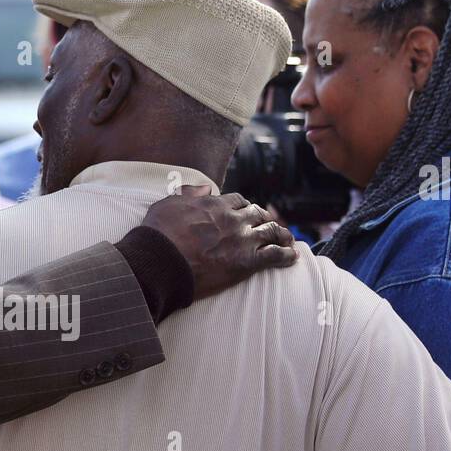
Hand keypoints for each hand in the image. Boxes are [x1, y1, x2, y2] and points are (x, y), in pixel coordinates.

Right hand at [140, 185, 297, 298]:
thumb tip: (206, 188)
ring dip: (281, 235)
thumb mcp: (168, 204)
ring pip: (271, 232)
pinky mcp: (247, 262)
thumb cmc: (158, 235)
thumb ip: (188, 194)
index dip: (244, 206)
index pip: (238, 201)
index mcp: (215, 205)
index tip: (246, 211)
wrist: (162, 261)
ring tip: (287, 239)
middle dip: (265, 219)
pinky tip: (292, 257)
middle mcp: (233, 219)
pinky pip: (274, 256)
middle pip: (258, 215)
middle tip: (270, 225)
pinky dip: (286, 255)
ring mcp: (243, 240)